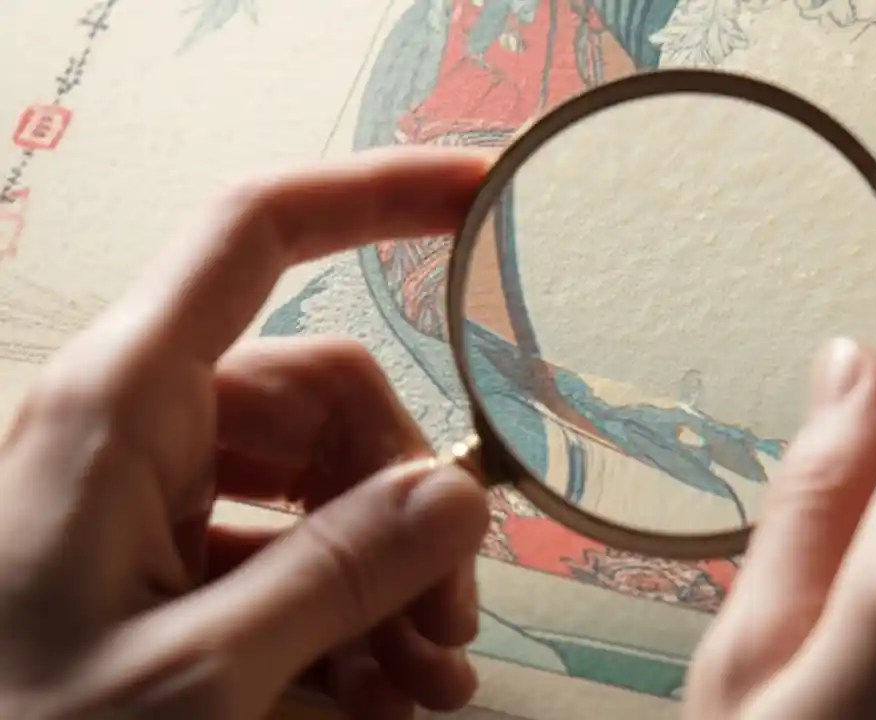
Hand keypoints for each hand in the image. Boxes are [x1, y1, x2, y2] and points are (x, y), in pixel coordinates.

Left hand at [0, 148, 492, 719]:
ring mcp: (154, 496)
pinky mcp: (164, 559)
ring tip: (429, 681)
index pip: (256, 232)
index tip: (481, 190)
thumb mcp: (193, 674)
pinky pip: (288, 550)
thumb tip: (458, 495)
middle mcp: (141, 426)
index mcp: (124, 402)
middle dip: (410, 502)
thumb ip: (335, 574)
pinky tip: (389, 691)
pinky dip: (350, 613)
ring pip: (323, 483)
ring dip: (394, 576)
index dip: (373, 192)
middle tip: (449, 616)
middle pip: (329, 399)